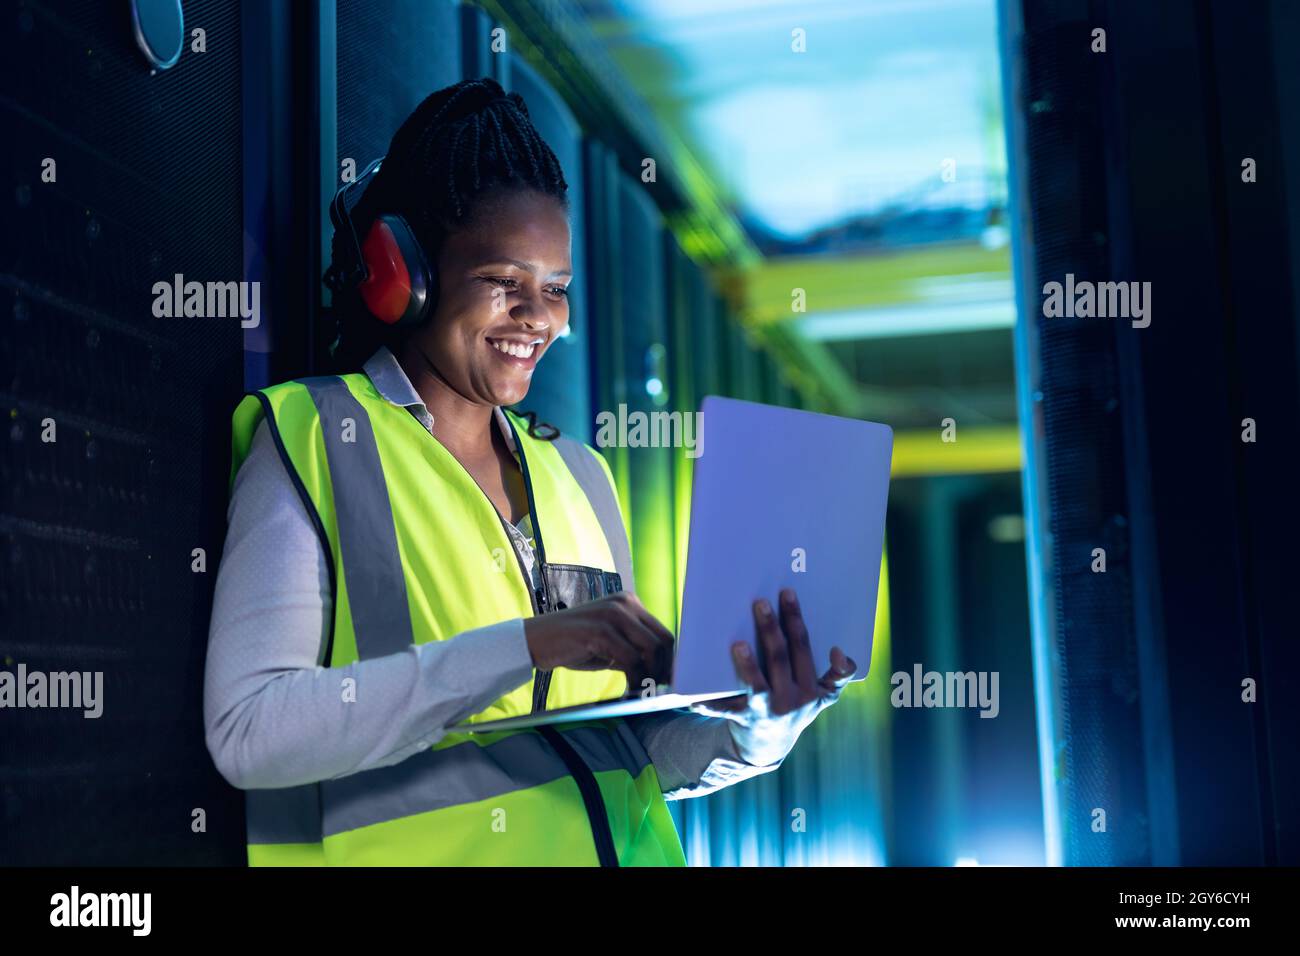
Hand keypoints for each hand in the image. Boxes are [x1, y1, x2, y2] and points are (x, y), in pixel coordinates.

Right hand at [523, 591, 673, 691]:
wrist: (535, 641)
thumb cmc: (573, 645)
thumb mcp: (609, 645)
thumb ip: (633, 650)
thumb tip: (661, 672)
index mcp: (628, 603)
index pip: (663, 633)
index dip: (669, 660)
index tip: (668, 682)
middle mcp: (624, 603)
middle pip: (663, 640)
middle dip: (663, 669)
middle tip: (656, 691)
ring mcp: (612, 614)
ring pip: (650, 649)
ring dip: (649, 676)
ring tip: (641, 692)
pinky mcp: (600, 630)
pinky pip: (630, 659)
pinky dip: (634, 679)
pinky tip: (627, 690)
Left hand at [690, 587, 855, 765]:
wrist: (769, 747)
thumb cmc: (795, 707)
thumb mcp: (822, 697)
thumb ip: (838, 676)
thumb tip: (841, 653)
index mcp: (811, 689)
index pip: (803, 648)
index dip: (796, 622)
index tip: (788, 595)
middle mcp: (791, 701)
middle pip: (780, 659)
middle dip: (770, 629)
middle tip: (759, 602)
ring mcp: (766, 712)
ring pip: (757, 686)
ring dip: (747, 665)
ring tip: (738, 644)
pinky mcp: (742, 720)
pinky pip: (723, 710)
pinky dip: (708, 703)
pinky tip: (693, 695)